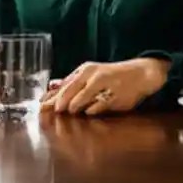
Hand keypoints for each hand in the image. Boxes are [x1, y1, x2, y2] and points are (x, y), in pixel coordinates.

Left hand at [41, 58, 170, 115]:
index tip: (41, 105)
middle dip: (59, 103)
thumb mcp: (92, 73)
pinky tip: (89, 112)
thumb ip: (72, 81)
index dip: (51, 97)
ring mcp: (104, 86)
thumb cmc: (112, 75)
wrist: (140, 74)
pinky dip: (91, 111)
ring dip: (74, 108)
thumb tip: (51, 86)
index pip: (64, 85)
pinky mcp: (114, 97)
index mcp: (85, 70)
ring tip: (72, 111)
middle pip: (69, 92)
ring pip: (81, 100)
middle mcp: (93, 76)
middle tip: (54, 111)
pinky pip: (97, 107)